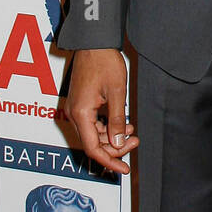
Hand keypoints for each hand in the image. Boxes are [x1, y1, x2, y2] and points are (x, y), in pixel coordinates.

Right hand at [65, 48, 136, 175]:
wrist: (94, 41)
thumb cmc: (104, 62)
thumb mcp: (116, 92)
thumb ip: (117, 119)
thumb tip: (118, 142)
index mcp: (81, 113)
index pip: (92, 148)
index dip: (108, 161)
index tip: (123, 169)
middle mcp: (75, 113)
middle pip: (93, 143)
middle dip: (115, 147)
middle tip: (136, 142)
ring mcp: (76, 107)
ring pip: (93, 134)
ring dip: (112, 136)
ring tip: (133, 131)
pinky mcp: (81, 102)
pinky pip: (92, 123)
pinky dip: (107, 126)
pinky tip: (123, 122)